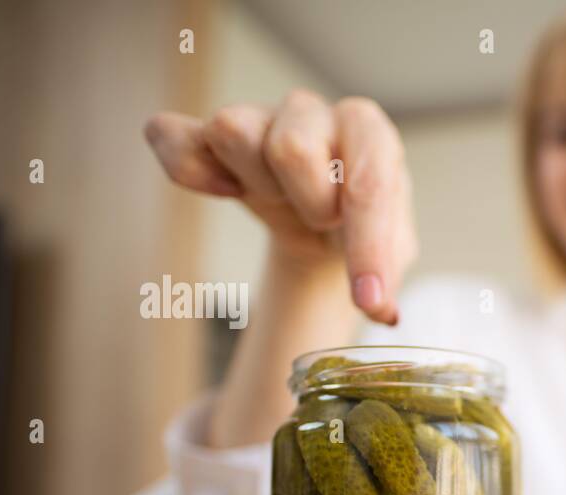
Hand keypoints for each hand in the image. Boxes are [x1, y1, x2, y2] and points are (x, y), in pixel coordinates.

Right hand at [143, 91, 415, 322]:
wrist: (321, 223)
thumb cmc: (358, 227)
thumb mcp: (390, 251)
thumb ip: (387, 271)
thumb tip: (382, 311)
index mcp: (367, 130)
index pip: (366, 184)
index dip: (367, 248)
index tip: (369, 302)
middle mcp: (312, 112)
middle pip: (291, 149)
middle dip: (311, 205)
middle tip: (322, 219)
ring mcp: (257, 117)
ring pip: (232, 130)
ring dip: (258, 186)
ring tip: (282, 201)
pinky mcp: (208, 135)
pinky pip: (174, 138)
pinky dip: (188, 167)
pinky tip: (224, 190)